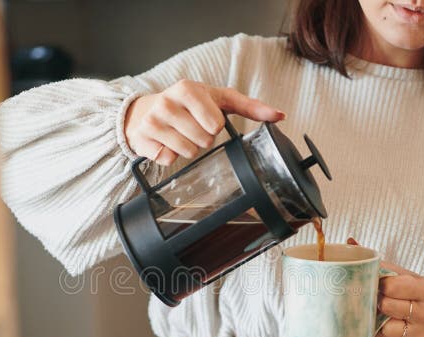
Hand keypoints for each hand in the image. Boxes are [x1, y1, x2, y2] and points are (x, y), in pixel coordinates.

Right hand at [123, 79, 285, 165]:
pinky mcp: (143, 140)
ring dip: (188, 149)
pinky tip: (165, 142)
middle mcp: (167, 102)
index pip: (215, 124)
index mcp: (188, 89)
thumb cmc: (189, 104)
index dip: (214, 126)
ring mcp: (152, 121)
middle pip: (203, 141)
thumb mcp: (219, 99)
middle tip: (193, 128)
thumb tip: (280, 115)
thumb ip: (251, 106)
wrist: (145, 110)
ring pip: (187, 152)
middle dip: (202, 139)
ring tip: (180, 134)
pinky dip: (170, 156)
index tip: (206, 119)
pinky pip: (168, 160)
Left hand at [347, 237, 423, 336]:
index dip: (377, 284)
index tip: (375, 282)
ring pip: (386, 326)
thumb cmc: (409, 289)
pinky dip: (377, 330)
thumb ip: (377, 261)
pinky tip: (380, 322)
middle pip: (386, 306)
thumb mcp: (400, 273)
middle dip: (374, 300)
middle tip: (372, 296)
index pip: (392, 286)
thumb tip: (349, 241)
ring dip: (375, 317)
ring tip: (375, 309)